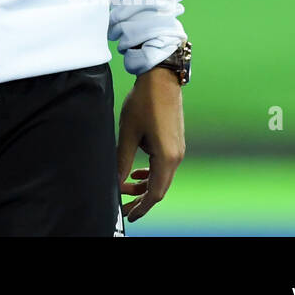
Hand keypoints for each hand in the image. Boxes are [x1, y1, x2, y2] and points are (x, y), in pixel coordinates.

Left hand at [115, 66, 184, 223]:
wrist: (161, 79)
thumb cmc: (143, 103)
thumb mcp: (128, 133)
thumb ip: (122, 160)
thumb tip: (116, 181)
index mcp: (166, 157)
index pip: (155, 193)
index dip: (141, 207)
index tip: (128, 216)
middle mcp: (176, 156)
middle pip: (159, 188)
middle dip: (141, 199)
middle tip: (123, 206)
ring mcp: (177, 149)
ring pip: (161, 177)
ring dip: (144, 184)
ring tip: (125, 187)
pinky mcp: (175, 142)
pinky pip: (163, 166)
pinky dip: (150, 172)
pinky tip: (137, 171)